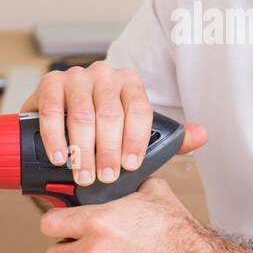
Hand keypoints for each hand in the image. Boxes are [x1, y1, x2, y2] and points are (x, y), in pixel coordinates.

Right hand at [20, 62, 206, 185]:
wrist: (65, 108)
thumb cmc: (104, 123)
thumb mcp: (138, 129)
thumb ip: (172, 136)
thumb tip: (202, 136)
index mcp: (130, 82)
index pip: (138, 109)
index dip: (135, 140)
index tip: (130, 165)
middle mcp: (105, 74)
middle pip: (110, 115)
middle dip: (108, 151)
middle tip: (105, 178)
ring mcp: (76, 76)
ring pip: (82, 115)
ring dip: (83, 150)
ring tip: (84, 175)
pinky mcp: (50, 82)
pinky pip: (52, 110)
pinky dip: (56, 137)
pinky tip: (60, 157)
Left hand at [40, 175, 210, 252]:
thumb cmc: (181, 236)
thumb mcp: (156, 193)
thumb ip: (131, 185)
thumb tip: (124, 181)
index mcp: (99, 221)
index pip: (49, 224)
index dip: (57, 224)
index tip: (63, 227)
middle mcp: (94, 251)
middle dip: (67, 251)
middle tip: (82, 249)